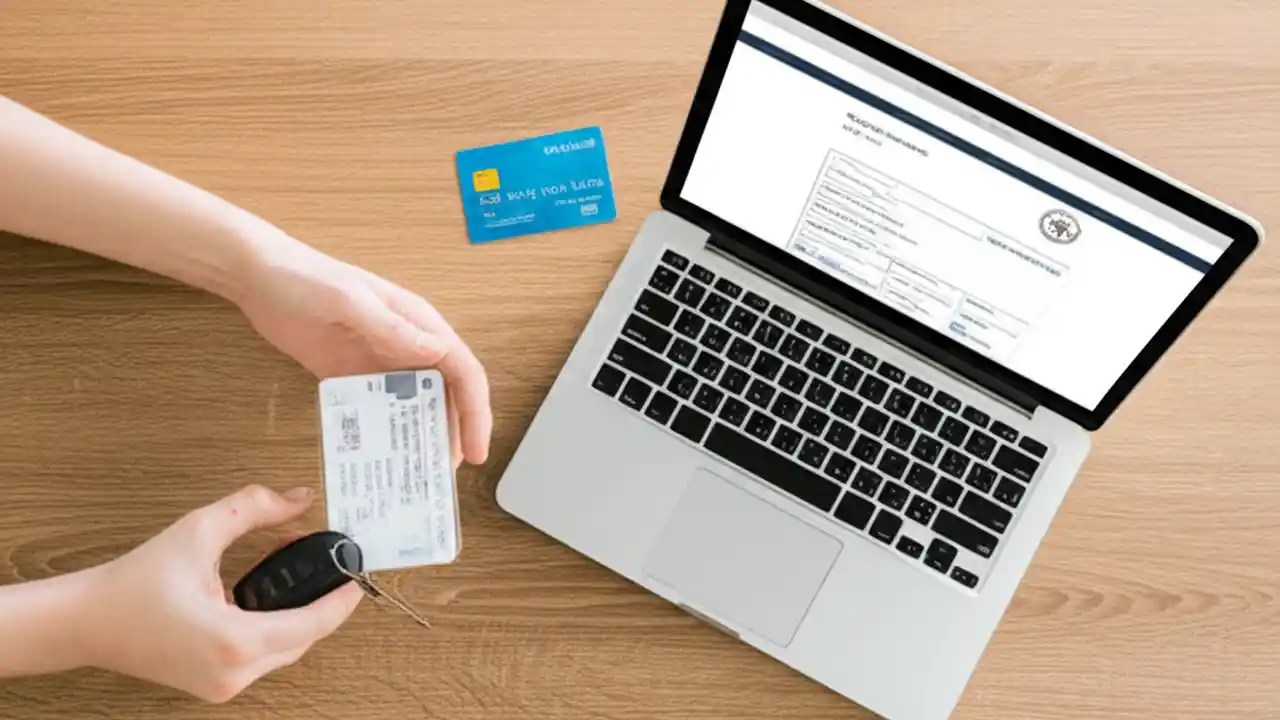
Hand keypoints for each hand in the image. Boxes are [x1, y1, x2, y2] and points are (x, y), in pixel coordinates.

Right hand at [79, 485, 361, 702]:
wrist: (88, 621)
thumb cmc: (137, 580)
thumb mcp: (200, 530)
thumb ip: (254, 508)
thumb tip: (298, 498)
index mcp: (234, 641)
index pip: (312, 624)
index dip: (341, 601)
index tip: (360, 576)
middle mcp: (234, 673)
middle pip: (304, 638)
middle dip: (321, 603)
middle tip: (331, 567)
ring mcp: (224, 687)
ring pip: (285, 651)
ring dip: (297, 616)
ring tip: (301, 576)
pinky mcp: (215, 688)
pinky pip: (262, 658)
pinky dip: (274, 630)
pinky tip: (273, 598)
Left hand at [235, 234, 491, 465]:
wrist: (259, 279)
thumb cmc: (305, 280)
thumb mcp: (349, 300)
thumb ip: (391, 327)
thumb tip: (438, 351)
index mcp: (419, 322)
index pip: (463, 370)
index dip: (475, 412)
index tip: (475, 450)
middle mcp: (409, 344)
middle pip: (448, 394)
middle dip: (455, 433)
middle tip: (446, 475)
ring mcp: (382, 362)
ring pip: (417, 406)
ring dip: (423, 438)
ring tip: (421, 476)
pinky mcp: (354, 377)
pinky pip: (380, 411)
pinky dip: (388, 435)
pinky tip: (384, 459)